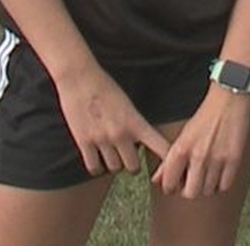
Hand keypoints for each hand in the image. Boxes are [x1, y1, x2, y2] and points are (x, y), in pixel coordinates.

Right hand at [54, 62, 169, 175]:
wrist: (80, 78)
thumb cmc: (104, 87)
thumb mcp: (127, 105)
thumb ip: (135, 124)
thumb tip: (142, 143)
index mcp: (136, 122)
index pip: (161, 147)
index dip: (168, 163)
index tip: (169, 170)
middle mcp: (121, 133)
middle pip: (134, 167)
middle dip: (132, 164)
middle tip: (128, 157)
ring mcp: (102, 139)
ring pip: (114, 168)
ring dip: (114, 164)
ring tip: (111, 154)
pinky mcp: (84, 142)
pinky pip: (94, 168)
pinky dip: (97, 167)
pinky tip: (97, 160)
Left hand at [152, 86, 249, 197]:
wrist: (229, 99)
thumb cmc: (205, 116)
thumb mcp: (182, 136)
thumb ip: (168, 162)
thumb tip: (156, 180)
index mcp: (180, 150)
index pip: (169, 185)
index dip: (171, 187)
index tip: (176, 183)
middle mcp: (198, 156)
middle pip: (190, 193)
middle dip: (190, 190)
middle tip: (193, 181)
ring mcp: (217, 159)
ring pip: (208, 191)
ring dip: (207, 186)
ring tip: (208, 174)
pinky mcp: (234, 159)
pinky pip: (225, 185)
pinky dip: (222, 183)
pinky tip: (220, 173)